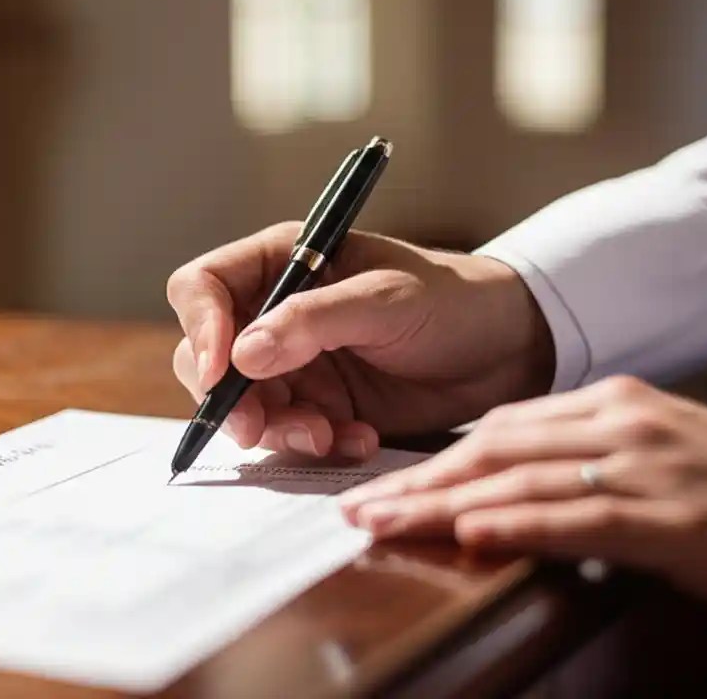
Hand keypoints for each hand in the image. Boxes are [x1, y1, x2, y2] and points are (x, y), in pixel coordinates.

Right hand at [166, 222, 553, 458]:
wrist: (506, 352)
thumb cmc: (452, 301)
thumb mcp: (387, 300)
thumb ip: (314, 321)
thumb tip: (242, 355)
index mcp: (283, 262)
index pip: (203, 287)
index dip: (201, 327)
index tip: (223, 370)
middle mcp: (275, 312)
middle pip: (207, 356)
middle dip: (229, 398)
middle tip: (257, 430)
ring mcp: (293, 364)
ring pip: (243, 405)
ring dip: (277, 430)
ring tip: (329, 436)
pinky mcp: (317, 407)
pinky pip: (286, 435)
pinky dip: (314, 445)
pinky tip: (359, 438)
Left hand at [338, 376, 706, 636]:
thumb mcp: (658, 460)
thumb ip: (584, 463)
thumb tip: (505, 493)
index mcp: (614, 404)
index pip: (500, 428)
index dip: (432, 460)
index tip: (381, 487)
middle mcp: (622, 422)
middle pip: (494, 448)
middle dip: (417, 481)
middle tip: (356, 508)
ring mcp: (647, 465)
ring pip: (521, 480)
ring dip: (442, 505)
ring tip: (382, 525)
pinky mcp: (672, 516)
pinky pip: (578, 517)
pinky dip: (518, 525)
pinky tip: (471, 533)